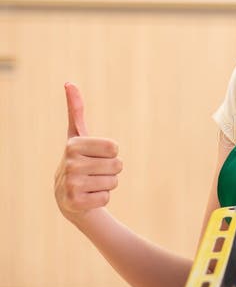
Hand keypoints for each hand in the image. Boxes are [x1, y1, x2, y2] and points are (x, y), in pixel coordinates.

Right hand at [54, 83, 122, 220]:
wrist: (67, 196)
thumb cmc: (79, 160)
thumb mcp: (78, 136)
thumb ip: (76, 110)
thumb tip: (69, 83)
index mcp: (73, 145)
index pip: (114, 148)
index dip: (111, 153)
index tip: (96, 156)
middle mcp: (70, 164)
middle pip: (117, 165)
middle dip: (111, 170)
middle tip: (94, 172)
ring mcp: (71, 184)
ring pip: (114, 182)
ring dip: (107, 185)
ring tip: (92, 184)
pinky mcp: (75, 203)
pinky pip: (106, 198)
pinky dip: (101, 199)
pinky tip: (88, 197)